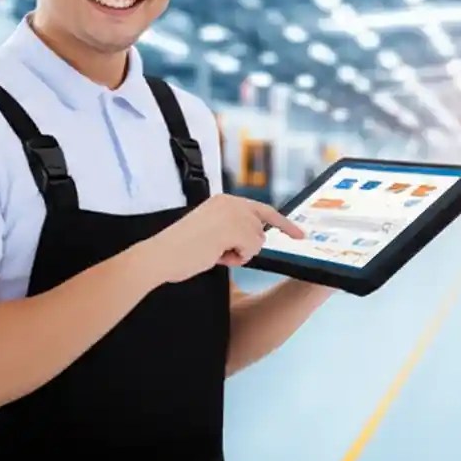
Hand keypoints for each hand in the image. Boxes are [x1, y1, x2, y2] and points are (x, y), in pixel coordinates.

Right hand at [140, 195, 303, 285]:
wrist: (159, 255)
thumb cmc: (179, 249)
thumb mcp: (211, 230)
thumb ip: (232, 228)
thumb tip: (256, 239)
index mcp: (225, 201)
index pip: (263, 210)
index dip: (284, 224)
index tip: (300, 234)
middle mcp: (232, 203)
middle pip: (260, 232)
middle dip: (245, 247)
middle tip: (218, 251)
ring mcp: (234, 214)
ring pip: (257, 242)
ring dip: (239, 254)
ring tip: (212, 251)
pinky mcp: (235, 228)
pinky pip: (251, 250)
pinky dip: (237, 259)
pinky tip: (215, 254)